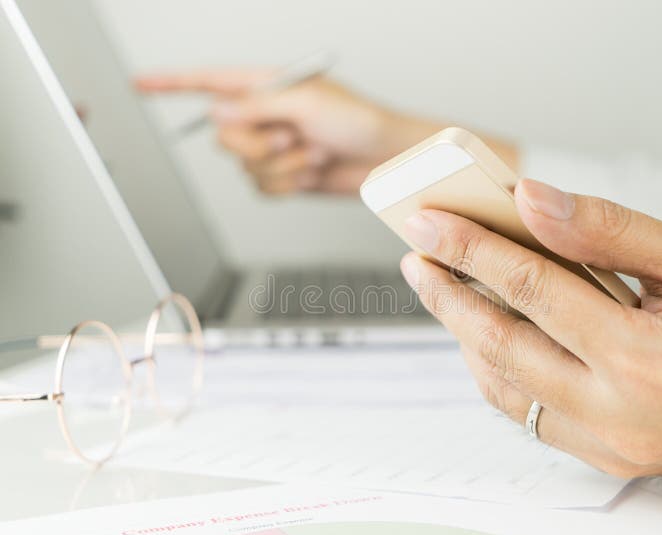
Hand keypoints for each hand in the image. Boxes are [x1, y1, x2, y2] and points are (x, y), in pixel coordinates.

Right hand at [136, 71, 517, 194]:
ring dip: (282, 166)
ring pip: (245, 168)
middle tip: (293, 137)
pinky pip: (263, 189)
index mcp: (267, 86)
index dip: (171, 84)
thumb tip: (216, 113)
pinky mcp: (284, 176)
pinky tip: (312, 171)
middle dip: (259, 144)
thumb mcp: (306, 103)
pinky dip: (288, 184)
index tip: (139, 84)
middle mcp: (265, 116)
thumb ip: (256, 106)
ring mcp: (273, 148)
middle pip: (225, 137)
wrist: (386, 160)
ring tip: (313, 153)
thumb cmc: (361, 121)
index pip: (209, 82)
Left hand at [400, 178, 661, 477]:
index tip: (429, 223)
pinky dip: (500, 375)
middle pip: (501, 344)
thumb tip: (535, 200)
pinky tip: (488, 339)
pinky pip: (530, 416)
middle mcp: (616, 413)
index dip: (471, 249)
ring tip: (444, 291)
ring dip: (466, 336)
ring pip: (506, 387)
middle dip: (448, 295)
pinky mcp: (606, 459)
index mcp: (643, 359)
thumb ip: (610, 230)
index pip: (531, 288)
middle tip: (417, 257)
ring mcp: (607, 445)